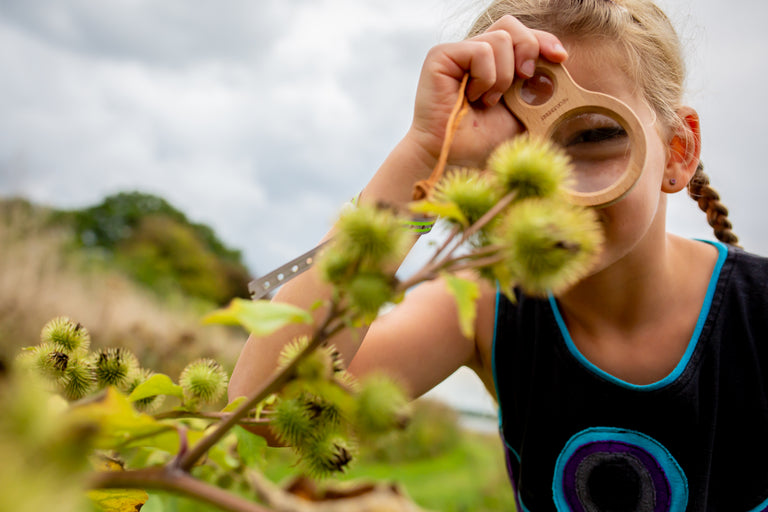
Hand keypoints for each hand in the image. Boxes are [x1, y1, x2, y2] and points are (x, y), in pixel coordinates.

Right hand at [408, 15, 567, 169]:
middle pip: (511, 26)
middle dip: (528, 49)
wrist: (456, 158)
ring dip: (503, 76)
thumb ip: (539, 84)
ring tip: (488, 101)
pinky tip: (472, 97)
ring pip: (500, 39)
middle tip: (524, 79)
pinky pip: (480, 51)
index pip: (521, 33)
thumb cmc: (485, 140)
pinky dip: (485, 78)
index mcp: (493, 62)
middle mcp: (473, 53)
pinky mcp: (441, 56)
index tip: (560, 57)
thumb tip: (560, 59)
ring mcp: (457, 53)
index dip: (543, 39)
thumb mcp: (524, 110)